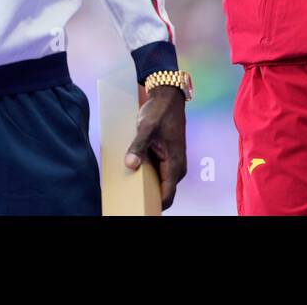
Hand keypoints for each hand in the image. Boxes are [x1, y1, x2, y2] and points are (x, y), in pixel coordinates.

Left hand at [125, 85, 186, 209]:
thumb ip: (138, 147)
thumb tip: (130, 164)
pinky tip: (133, 173)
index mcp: (175, 164)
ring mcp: (172, 163)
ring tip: (129, 187)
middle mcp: (177, 167)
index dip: (153, 206)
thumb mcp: (146, 128)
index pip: (167, 196)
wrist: (168, 97)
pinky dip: (147, 177)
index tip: (138, 209)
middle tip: (129, 200)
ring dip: (147, 188)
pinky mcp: (167, 158)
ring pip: (160, 185)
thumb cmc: (160, 111)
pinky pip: (158, 175)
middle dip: (148, 199)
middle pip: (163, 194)